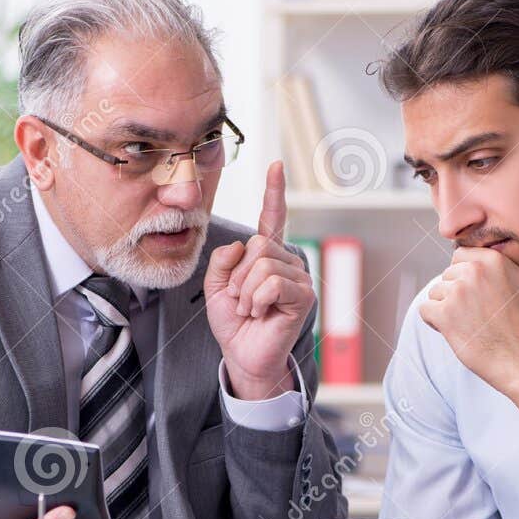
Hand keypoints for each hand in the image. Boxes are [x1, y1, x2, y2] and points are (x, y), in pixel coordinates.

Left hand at [204, 161, 313, 399]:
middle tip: (239, 298)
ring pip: (263, 265)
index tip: (276, 164)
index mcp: (266, 255)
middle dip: (238, 274)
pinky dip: (258, 299)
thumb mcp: (215, 286)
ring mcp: (298, 278)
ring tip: (250, 309)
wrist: (242, 354)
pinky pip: (273, 283)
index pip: (272, 218)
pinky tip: (260, 313)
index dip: (274, 191)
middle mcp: (286, 261)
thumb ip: (222, 260)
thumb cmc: (233, 322)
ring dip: (246, 291)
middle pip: (258, 244)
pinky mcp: (303, 296)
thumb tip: (242, 245)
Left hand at [418, 239, 518, 442]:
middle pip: (448, 275)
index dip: (468, 277)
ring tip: (472, 324)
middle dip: (458, 294)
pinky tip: (458, 332)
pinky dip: (435, 323)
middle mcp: (473, 272)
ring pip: (436, 293)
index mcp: (494, 260)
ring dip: (447, 310)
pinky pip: (426, 311)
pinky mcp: (444, 315)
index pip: (461, 257)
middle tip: (480, 314)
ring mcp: (457, 293)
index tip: (482, 296)